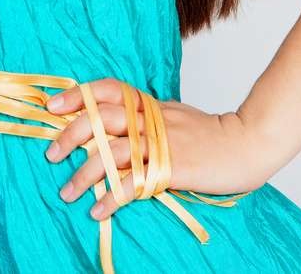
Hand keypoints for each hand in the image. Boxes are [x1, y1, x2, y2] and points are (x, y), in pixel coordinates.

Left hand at [43, 78, 273, 219]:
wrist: (249, 144)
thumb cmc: (213, 134)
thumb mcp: (175, 115)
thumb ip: (148, 117)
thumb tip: (117, 124)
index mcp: (151, 104)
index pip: (108, 90)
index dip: (78, 95)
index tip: (52, 106)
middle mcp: (152, 120)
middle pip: (101, 119)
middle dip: (71, 135)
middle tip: (51, 154)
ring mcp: (161, 143)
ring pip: (111, 152)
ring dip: (84, 173)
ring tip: (67, 192)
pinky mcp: (172, 168)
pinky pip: (133, 183)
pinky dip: (111, 197)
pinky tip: (98, 210)